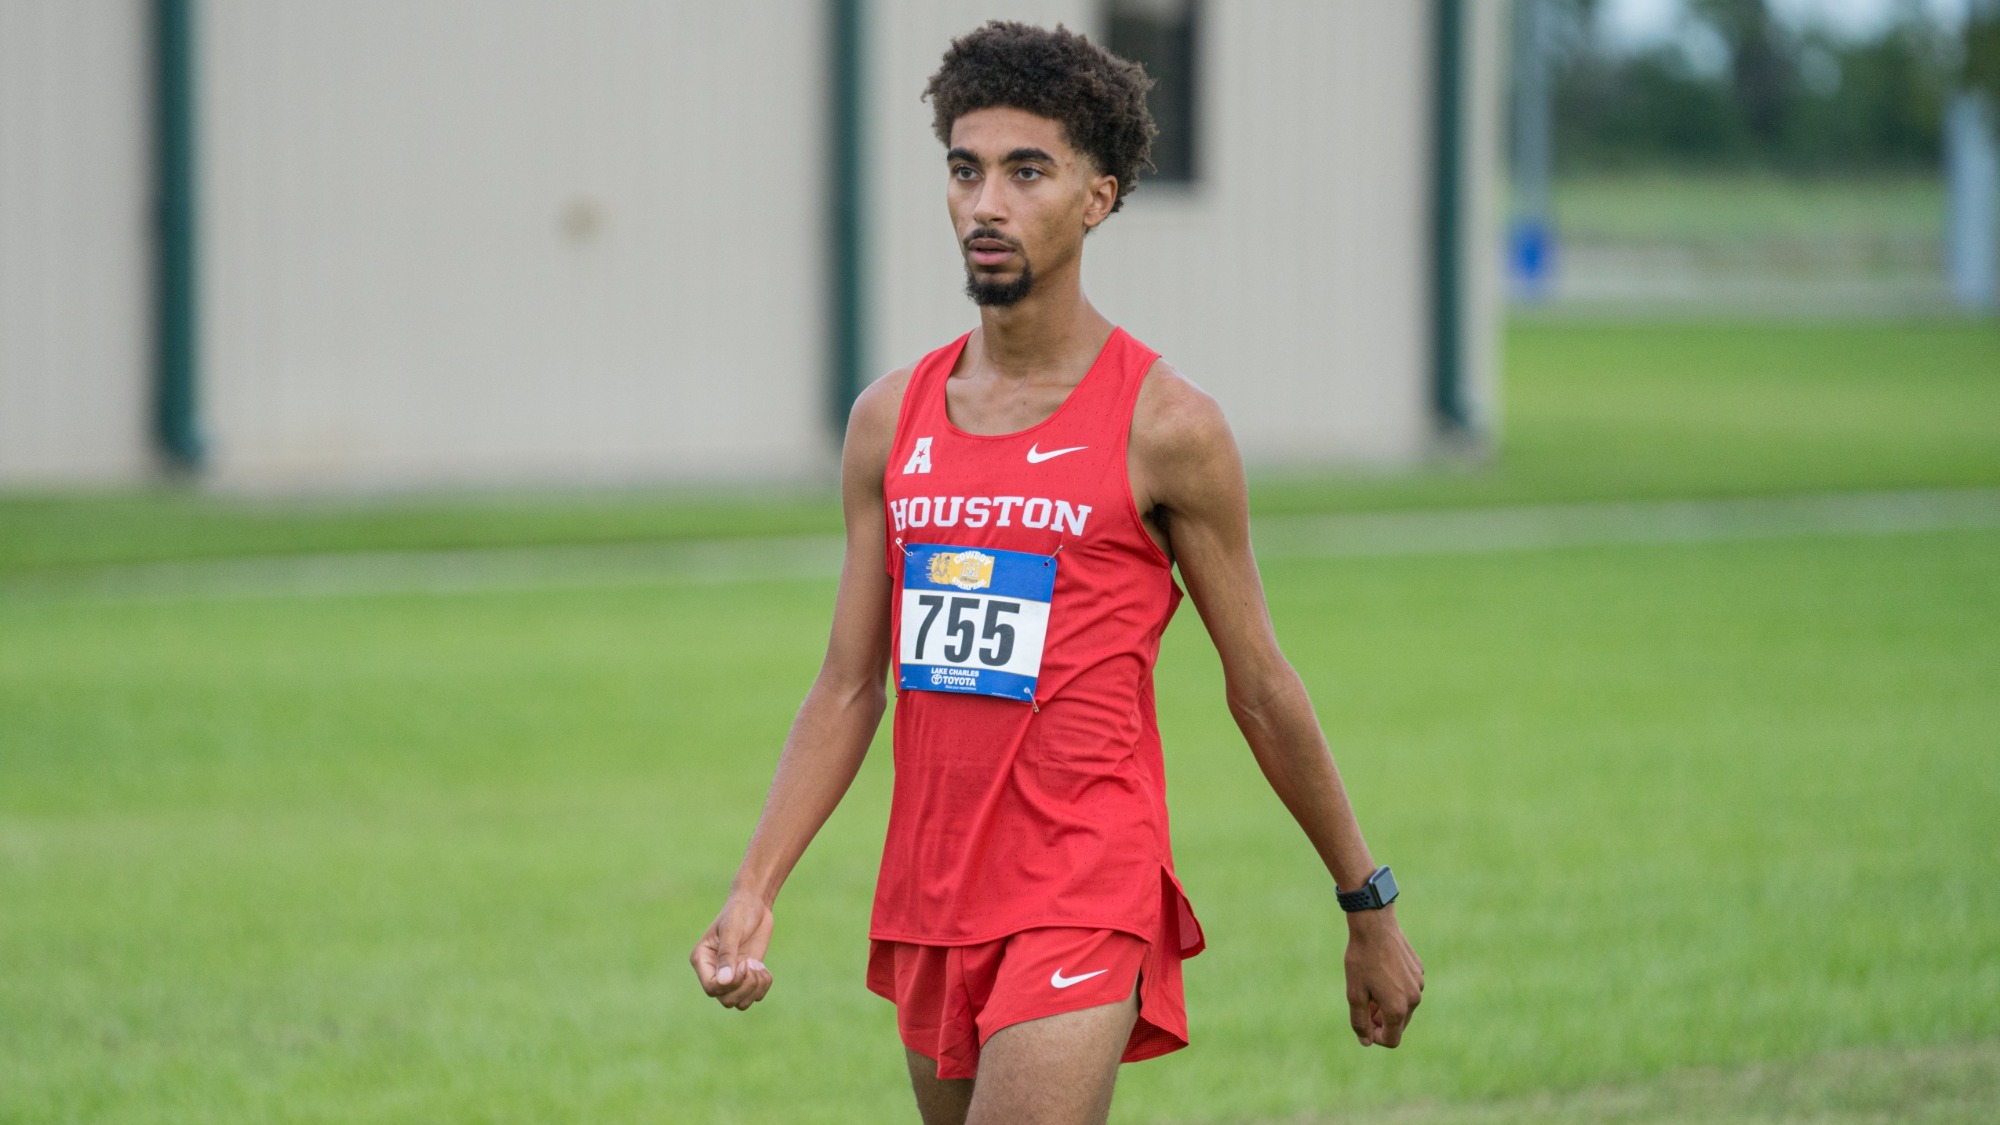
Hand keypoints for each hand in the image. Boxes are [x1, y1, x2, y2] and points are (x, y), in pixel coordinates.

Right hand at [690, 891, 774, 1010]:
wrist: (755, 904)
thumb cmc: (739, 912)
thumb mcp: (732, 930)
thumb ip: (727, 955)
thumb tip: (724, 982)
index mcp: (702, 960)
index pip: (710, 988)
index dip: (730, 984)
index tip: (744, 964)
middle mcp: (713, 971)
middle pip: (725, 1000)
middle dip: (744, 987)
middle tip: (753, 964)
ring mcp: (730, 976)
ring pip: (739, 1002)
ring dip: (754, 989)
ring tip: (759, 967)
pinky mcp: (745, 976)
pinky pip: (753, 997)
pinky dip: (762, 987)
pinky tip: (764, 970)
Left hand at [1344, 907, 1422, 1046]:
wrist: (1375, 925)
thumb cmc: (1362, 959)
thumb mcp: (1354, 994)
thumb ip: (1360, 1022)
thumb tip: (1366, 1042)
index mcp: (1398, 1009)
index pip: (1391, 1040)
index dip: (1375, 1037)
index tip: (1363, 1023)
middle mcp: (1414, 999)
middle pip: (1398, 1024)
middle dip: (1381, 1020)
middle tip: (1364, 1004)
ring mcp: (1419, 984)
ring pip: (1404, 1006)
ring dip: (1387, 1005)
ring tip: (1370, 987)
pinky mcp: (1419, 970)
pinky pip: (1407, 989)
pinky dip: (1395, 989)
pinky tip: (1381, 972)